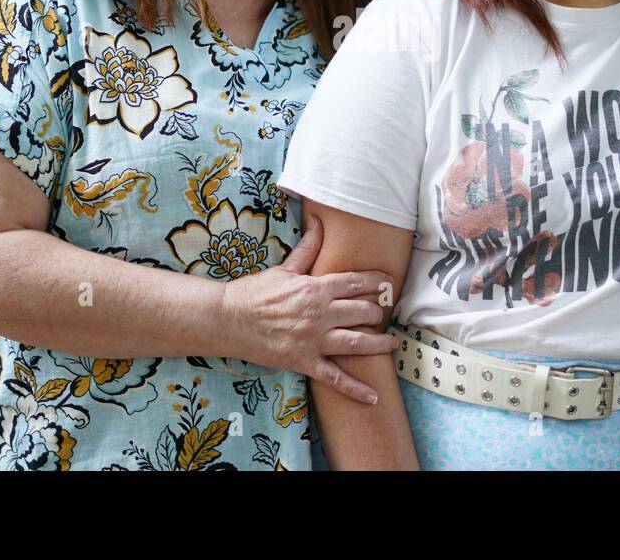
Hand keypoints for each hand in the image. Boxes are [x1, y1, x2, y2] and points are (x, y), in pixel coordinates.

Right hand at [221, 214, 397, 403]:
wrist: (228, 320)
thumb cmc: (254, 292)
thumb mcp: (284, 268)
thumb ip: (307, 248)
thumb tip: (318, 221)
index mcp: (315, 288)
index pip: (355, 282)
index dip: (376, 282)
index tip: (389, 282)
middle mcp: (320, 314)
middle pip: (363, 312)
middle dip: (377, 312)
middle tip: (384, 313)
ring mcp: (314, 340)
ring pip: (358, 343)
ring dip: (379, 344)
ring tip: (391, 344)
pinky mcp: (304, 362)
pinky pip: (335, 378)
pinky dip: (355, 389)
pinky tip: (373, 397)